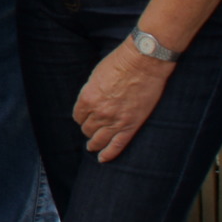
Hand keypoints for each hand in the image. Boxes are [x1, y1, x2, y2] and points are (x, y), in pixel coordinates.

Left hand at [73, 40, 172, 162]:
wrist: (144, 62)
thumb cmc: (120, 63)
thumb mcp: (96, 75)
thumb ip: (91, 92)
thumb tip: (88, 103)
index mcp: (87, 98)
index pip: (77, 116)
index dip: (81, 117)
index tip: (84, 117)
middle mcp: (99, 112)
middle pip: (87, 129)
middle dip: (88, 128)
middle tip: (91, 128)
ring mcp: (115, 121)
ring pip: (98, 140)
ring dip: (94, 143)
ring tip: (93, 146)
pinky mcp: (131, 125)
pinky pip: (117, 146)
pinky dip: (108, 154)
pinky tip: (102, 159)